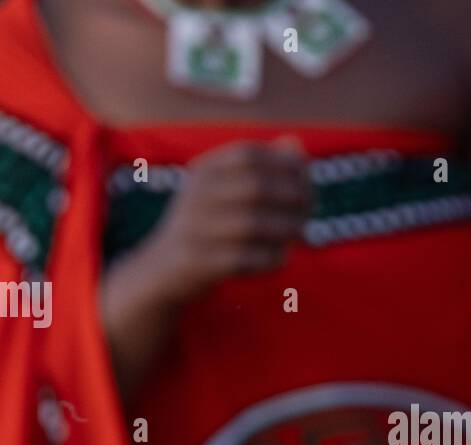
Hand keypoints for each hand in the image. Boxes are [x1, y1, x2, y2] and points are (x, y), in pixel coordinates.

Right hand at [100, 136, 309, 398]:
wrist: (161, 272)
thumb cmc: (207, 227)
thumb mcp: (226, 191)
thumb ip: (262, 169)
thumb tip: (297, 146)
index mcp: (202, 172)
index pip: (248, 155)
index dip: (284, 166)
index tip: (306, 183)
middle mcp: (195, 196)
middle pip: (255, 187)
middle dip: (292, 199)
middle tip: (309, 213)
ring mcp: (194, 229)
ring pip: (253, 224)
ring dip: (286, 230)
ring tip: (299, 236)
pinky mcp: (198, 263)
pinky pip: (245, 259)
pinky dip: (271, 259)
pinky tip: (281, 259)